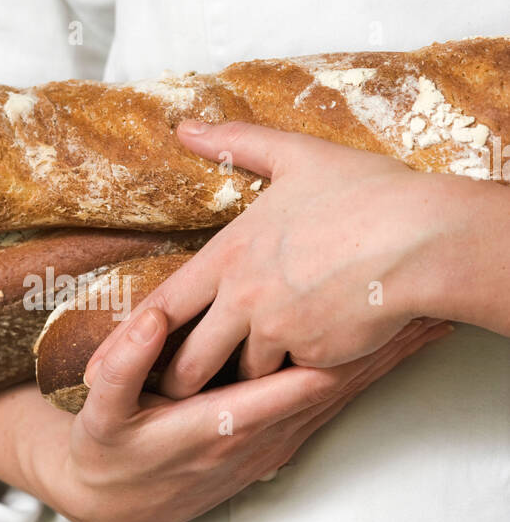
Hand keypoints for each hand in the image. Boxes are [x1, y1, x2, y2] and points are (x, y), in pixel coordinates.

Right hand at [31, 309, 451, 521]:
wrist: (115, 506)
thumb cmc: (108, 451)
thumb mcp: (100, 413)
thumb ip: (125, 366)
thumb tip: (152, 319)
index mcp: (215, 427)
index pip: (294, 387)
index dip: (337, 351)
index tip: (374, 317)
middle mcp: (254, 441)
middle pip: (332, 393)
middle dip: (381, 355)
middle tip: (428, 316)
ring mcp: (271, 448)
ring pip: (340, 404)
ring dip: (383, 369)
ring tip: (428, 329)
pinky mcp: (276, 448)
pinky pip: (329, 412)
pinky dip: (363, 383)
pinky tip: (391, 359)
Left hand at [86, 121, 447, 397]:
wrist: (421, 237)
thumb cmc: (365, 194)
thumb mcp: (297, 156)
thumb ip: (236, 143)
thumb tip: (185, 127)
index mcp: (229, 254)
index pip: (162, 308)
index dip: (130, 342)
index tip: (100, 370)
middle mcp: (243, 299)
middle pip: (190, 361)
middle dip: (182, 380)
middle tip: (174, 394)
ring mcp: (277, 332)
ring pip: (242, 375)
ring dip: (243, 379)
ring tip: (238, 387)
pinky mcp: (313, 358)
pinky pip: (289, 380)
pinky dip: (291, 379)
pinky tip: (301, 369)